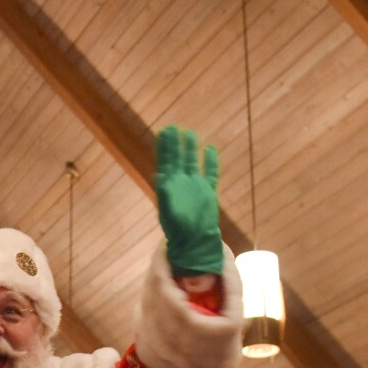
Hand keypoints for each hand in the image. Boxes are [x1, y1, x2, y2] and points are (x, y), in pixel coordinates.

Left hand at [154, 126, 223, 276]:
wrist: (194, 240)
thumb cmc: (177, 228)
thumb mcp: (167, 211)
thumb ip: (164, 193)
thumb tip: (158, 174)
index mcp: (169, 186)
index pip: (166, 162)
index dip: (164, 147)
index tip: (164, 132)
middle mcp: (181, 183)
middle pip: (177, 159)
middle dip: (175, 144)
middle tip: (172, 127)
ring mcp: (194, 186)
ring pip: (192, 163)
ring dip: (190, 149)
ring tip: (190, 134)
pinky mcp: (207, 191)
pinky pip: (210, 173)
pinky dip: (210, 162)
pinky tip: (210, 150)